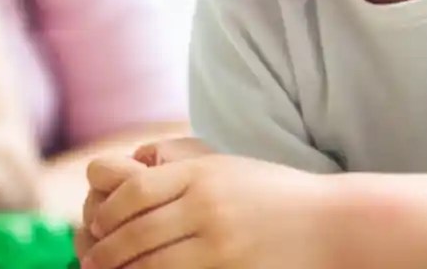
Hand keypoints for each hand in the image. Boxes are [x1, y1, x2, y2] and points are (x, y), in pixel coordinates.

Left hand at [79, 153, 339, 268]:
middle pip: (137, 231)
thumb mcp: (227, 168)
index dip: (109, 211)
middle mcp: (206, 206)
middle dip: (108, 249)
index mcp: (201, 174)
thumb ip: (181, 172)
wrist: (335, 224)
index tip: (96, 224)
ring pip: (153, 262)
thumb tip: (132, 170)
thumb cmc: (277, 195)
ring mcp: (220, 243)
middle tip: (90, 260)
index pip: (134, 192)